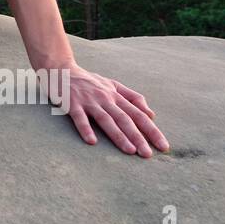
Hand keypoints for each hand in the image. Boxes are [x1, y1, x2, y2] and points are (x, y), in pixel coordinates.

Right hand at [53, 63, 169, 156]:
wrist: (61, 69)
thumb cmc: (89, 81)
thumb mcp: (113, 85)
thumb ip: (133, 97)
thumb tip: (151, 114)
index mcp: (116, 95)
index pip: (138, 114)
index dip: (152, 130)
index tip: (163, 146)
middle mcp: (105, 98)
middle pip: (125, 119)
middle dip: (138, 137)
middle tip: (147, 154)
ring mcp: (89, 101)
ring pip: (106, 119)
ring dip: (118, 135)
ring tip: (129, 151)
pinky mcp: (72, 103)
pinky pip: (80, 118)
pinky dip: (86, 129)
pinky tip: (92, 141)